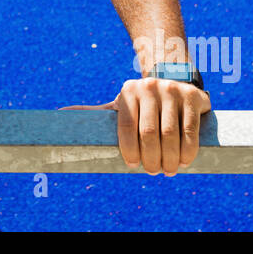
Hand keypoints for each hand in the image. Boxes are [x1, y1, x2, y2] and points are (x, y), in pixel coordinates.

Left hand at [61, 76, 209, 176]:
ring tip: (168, 170)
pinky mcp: (193, 97)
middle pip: (149, 133)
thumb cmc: (140, 103)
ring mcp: (172, 91)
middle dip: (151, 158)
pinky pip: (190, 130)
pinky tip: (183, 161)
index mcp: (127, 92)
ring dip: (170, 158)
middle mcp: (149, 88)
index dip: (130, 150)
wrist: (173, 81)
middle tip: (153, 171)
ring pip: (170, 134)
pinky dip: (187, 150)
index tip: (133, 165)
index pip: (126, 127)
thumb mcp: (118, 106)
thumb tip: (59, 113)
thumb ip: (93, 112)